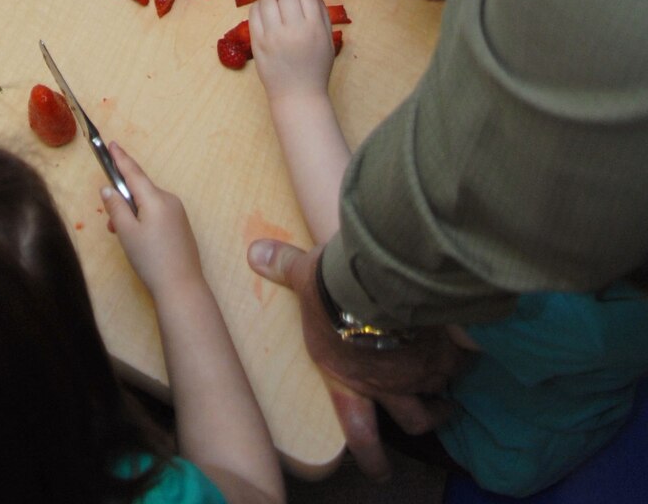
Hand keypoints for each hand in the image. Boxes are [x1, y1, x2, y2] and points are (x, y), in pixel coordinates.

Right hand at [102, 140, 201, 298]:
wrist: (182, 288)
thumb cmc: (151, 259)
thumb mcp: (126, 233)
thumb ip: (116, 207)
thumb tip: (108, 189)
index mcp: (156, 198)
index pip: (134, 172)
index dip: (120, 158)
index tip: (111, 144)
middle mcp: (169, 200)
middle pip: (140, 191)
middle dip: (122, 201)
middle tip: (111, 224)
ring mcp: (178, 214)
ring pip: (148, 205)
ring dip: (132, 214)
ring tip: (122, 237)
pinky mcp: (181, 227)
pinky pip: (157, 214)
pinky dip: (144, 221)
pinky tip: (138, 242)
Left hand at [246, 238, 460, 479]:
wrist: (381, 284)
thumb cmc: (335, 289)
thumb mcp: (305, 278)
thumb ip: (284, 268)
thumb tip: (254, 253)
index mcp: (349, 377)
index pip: (358, 431)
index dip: (369, 456)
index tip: (378, 471)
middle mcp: (387, 385)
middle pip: (411, 422)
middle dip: (422, 426)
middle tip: (432, 425)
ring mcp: (420, 372)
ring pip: (439, 399)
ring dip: (444, 397)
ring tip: (448, 392)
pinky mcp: (447, 353)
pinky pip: (463, 364)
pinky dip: (467, 359)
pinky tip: (471, 350)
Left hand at [250, 0, 335, 102]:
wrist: (297, 95)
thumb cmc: (315, 68)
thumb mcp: (327, 41)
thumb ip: (322, 14)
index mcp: (314, 28)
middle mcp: (293, 29)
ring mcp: (273, 36)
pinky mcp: (257, 43)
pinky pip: (253, 13)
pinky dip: (258, 6)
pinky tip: (264, 10)